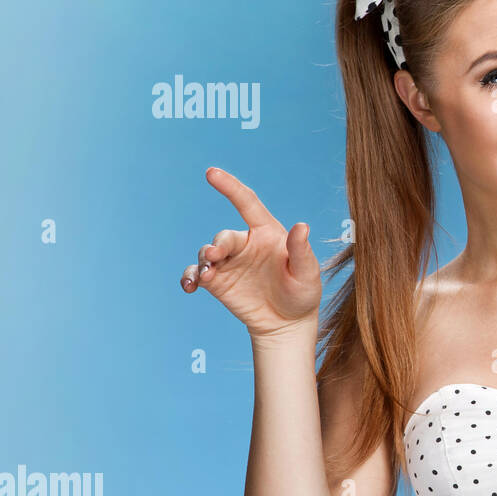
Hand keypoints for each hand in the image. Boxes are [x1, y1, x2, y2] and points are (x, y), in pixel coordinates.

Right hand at [179, 167, 322, 339]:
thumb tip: (302, 226)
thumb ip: (301, 250)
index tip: (211, 173)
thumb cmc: (302, 293)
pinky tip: (190, 286)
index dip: (230, 187)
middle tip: (215, 256)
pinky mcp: (216, 281)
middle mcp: (245, 244)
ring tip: (205, 276)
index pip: (247, 204)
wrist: (287, 322)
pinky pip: (196, 273)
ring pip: (206, 253)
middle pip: (224, 237)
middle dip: (217, 245)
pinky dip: (189, 277)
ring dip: (203, 262)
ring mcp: (229, 262)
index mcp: (267, 233)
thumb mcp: (307, 273)